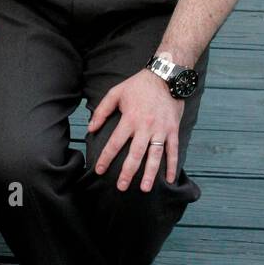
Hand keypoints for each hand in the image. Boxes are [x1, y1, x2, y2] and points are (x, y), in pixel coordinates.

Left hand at [89, 69, 185, 191]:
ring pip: (155, 155)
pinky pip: (173, 150)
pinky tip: (169, 179)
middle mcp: (145, 127)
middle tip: (121, 187)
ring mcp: (161, 129)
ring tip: (144, 188)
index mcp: (130, 119)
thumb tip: (90, 128)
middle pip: (135, 154)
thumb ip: (101, 111)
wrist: (166, 76)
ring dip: (150, 173)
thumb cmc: (138, 85)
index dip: (106, 158)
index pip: (115, 143)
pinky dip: (172, 165)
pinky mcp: (173, 130)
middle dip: (128, 172)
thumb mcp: (116, 93)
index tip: (99, 170)